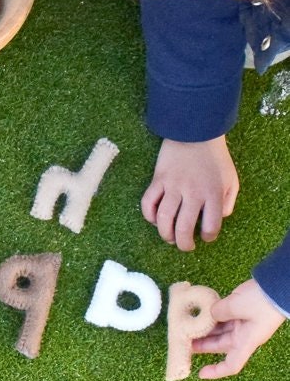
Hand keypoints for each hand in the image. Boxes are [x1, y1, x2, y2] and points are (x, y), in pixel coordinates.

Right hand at [140, 136, 238, 250]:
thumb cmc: (215, 158)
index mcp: (213, 194)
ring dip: (165, 234)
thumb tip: (217, 219)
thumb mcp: (232, 180)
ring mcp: (173, 187)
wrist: (195, 133)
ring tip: (169, 238)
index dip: (208, 237)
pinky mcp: (157, 180)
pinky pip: (148, 203)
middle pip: (183, 228)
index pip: (210, 226)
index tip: (205, 237)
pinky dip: (149, 216)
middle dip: (183, 244)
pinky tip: (155, 220)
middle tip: (184, 247)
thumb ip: (227, 202)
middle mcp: (192, 193)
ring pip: (163, 219)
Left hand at [192, 279, 285, 378]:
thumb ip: (218, 312)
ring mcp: (242, 324)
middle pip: (219, 346)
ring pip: (219, 332)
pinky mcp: (240, 312)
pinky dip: (210, 318)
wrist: (278, 285)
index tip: (200, 373)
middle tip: (182, 341)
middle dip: (201, 345)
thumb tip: (209, 313)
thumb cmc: (262, 301)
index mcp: (246, 341)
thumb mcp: (237, 306)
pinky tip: (197, 314)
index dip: (216, 371)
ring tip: (185, 327)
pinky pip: (222, 319)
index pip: (232, 364)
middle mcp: (244, 336)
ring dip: (203, 331)